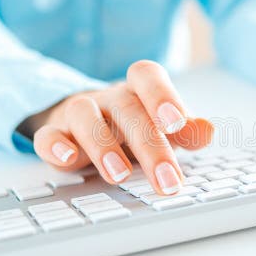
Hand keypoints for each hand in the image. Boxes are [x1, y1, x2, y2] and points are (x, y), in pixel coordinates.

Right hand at [19, 60, 213, 194]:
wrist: (85, 122)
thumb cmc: (133, 126)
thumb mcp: (163, 127)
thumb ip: (187, 131)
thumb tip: (208, 131)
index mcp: (138, 90)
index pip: (147, 76)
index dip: (162, 95)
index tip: (177, 122)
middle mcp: (108, 98)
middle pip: (127, 109)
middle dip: (150, 145)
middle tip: (168, 179)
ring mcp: (78, 113)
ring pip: (85, 116)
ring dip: (102, 146)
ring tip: (121, 175)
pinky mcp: (54, 133)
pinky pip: (47, 135)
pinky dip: (55, 146)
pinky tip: (68, 160)